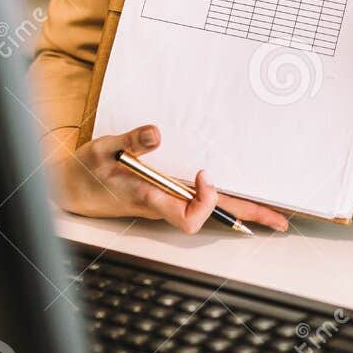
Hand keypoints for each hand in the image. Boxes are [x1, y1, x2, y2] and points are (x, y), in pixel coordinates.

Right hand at [51, 124, 288, 232]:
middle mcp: (164, 205)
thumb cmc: (87, 171)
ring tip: (272, 214)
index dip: (205, 200)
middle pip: (213, 216)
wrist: (71, 189)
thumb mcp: (104, 149)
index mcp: (150, 198)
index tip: (206, 173)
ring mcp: (167, 203)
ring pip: (210, 210)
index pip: (188, 216)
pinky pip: (200, 202)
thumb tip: (158, 132)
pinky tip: (238, 198)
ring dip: (241, 210)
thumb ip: (131, 140)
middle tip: (281, 220)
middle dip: (247, 216)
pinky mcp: (166, 197)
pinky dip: (222, 200)